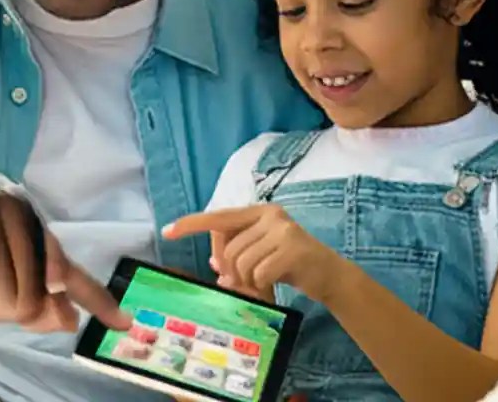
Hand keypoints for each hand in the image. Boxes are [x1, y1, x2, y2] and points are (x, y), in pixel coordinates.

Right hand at [0, 190, 130, 331]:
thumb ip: (34, 305)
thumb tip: (69, 316)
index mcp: (29, 227)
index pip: (70, 268)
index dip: (98, 298)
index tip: (123, 321)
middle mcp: (24, 213)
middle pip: (51, 286)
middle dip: (20, 304)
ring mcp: (6, 215)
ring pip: (31, 293)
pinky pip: (8, 290)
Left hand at [164, 204, 345, 303]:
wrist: (329, 274)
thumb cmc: (290, 265)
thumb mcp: (261, 255)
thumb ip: (238, 253)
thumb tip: (215, 263)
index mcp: (258, 212)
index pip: (218, 217)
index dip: (192, 224)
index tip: (168, 231)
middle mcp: (270, 215)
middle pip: (228, 248)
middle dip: (230, 272)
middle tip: (243, 283)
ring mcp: (282, 229)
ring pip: (241, 262)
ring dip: (247, 281)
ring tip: (261, 285)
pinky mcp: (292, 247)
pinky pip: (258, 272)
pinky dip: (261, 285)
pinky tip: (273, 285)